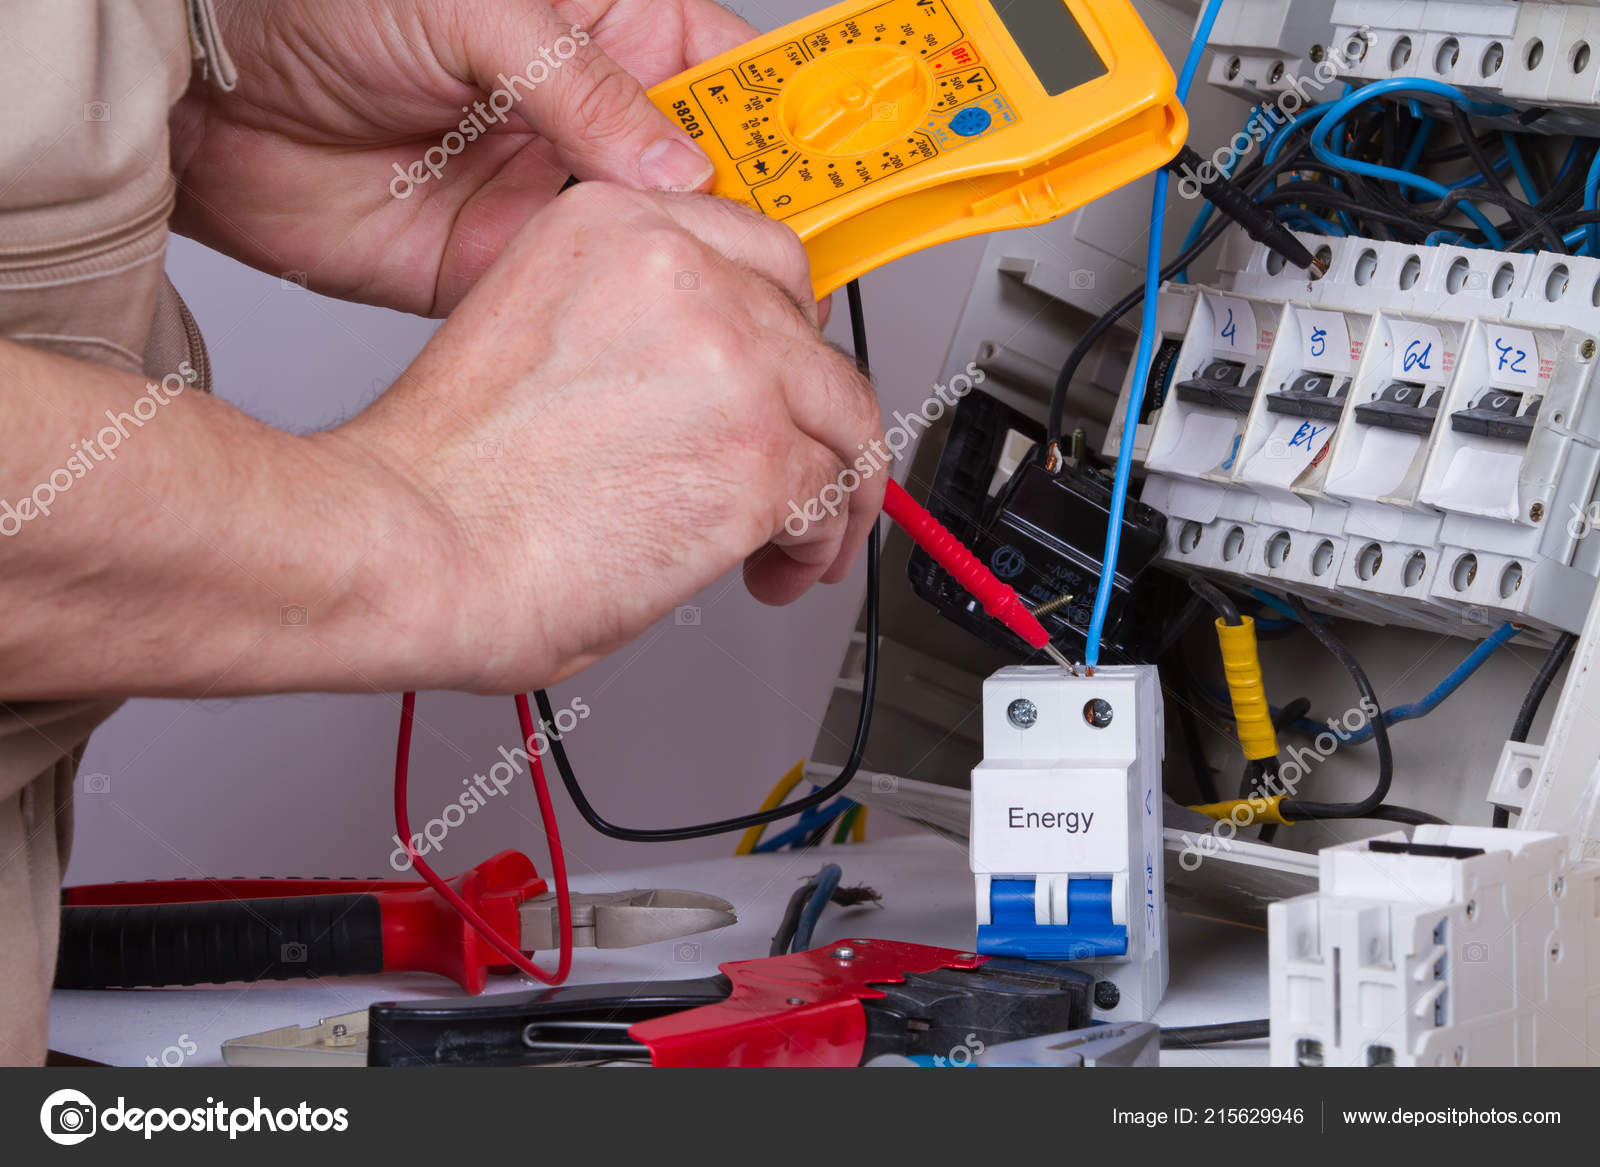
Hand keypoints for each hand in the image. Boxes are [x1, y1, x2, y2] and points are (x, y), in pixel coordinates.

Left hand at [170, 0, 756, 315]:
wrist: (199, 88)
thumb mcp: (475, 8)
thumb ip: (585, 89)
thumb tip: (679, 167)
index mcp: (610, 32)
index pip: (736, 88)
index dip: (797, 137)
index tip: (848, 187)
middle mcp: (590, 124)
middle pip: (717, 189)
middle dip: (764, 237)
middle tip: (800, 283)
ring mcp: (551, 204)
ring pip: (665, 262)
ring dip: (706, 297)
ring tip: (754, 328)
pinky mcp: (504, 275)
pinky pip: (586, 308)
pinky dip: (626, 334)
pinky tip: (663, 347)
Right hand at [327, 185, 882, 689]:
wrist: (412, 544)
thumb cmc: (447, 473)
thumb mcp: (539, 330)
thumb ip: (636, 331)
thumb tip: (704, 391)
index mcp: (618, 225)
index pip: (765, 259)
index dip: (786, 336)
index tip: (785, 384)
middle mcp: (686, 276)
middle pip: (814, 345)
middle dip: (813, 424)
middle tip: (794, 480)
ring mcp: (733, 363)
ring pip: (844, 421)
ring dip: (830, 492)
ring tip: (791, 548)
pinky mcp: (758, 456)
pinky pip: (829, 498)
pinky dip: (811, 546)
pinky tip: (772, 572)